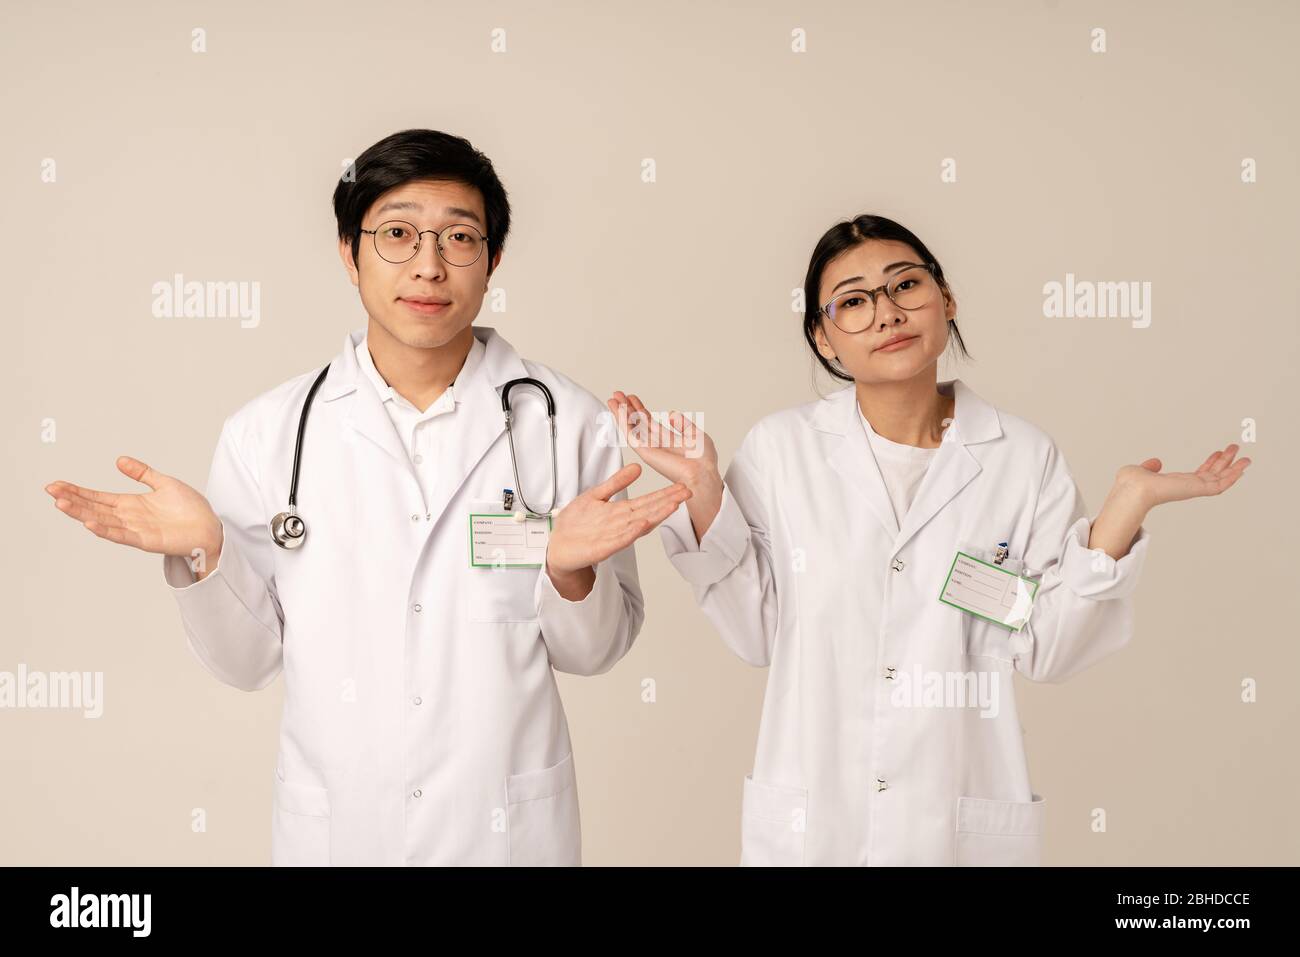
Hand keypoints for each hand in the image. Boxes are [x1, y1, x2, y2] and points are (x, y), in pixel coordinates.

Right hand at [45, 456, 224, 575]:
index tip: (56, 485)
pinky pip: (123, 536)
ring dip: (82, 513)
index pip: (98, 497)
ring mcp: (136, 530)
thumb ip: (142, 473)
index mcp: (131, 504)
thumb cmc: (191, 509)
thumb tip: (119, 460)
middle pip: (94, 508)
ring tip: (61, 505)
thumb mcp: (164, 483)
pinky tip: (90, 524)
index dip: (77, 491)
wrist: (210, 528)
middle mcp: (129, 517)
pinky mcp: (147, 541)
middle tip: (50, 492)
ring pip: (103, 520)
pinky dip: (106, 530)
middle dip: (72, 500)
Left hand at [544, 462, 691, 597]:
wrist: (558, 548)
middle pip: (649, 510)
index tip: (681, 486)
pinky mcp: (602, 547)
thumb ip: (616, 482)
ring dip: (656, 514)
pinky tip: (643, 524)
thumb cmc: (576, 525)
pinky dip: (632, 532)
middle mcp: (621, 523)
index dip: (665, 493)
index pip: (648, 501)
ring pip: (639, 523)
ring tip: (673, 504)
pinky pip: (620, 539)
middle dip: (668, 501)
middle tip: (687, 492)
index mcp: (621, 511)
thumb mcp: (596, 495)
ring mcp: (613, 535)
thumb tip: (637, 467)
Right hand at [606, 391, 723, 542]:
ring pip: (630, 428)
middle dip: (626, 408)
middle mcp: (655, 443)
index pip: (648, 421)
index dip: (639, 408)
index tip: (631, 397)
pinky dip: (623, 422)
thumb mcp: (694, 433)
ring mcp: (649, 447)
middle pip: (636, 423)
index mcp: (666, 439)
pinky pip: (631, 434)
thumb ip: (682, 423)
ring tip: (613, 399)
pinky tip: (619, 410)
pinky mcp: (645, 452)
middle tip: (617, 394)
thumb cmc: (703, 460)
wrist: (703, 472)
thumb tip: (672, 414)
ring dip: (620, 413)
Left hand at [1118, 443, 1251, 509]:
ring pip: (1220, 480)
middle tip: (1235, 449)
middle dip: (1225, 463)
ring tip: (1246, 458)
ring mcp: (1193, 489)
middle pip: (1212, 475)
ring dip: (1234, 469)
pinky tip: (1242, 468)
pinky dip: (1232, 477)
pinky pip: (1220, 485)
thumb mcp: (1142, 471)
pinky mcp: (1197, 489)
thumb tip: (1156, 463)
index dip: (1209, 464)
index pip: (1198, 474)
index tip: (1217, 453)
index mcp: (1175, 483)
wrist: (1134, 488)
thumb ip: (1150, 467)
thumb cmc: (1132, 484)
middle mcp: (1186, 487)